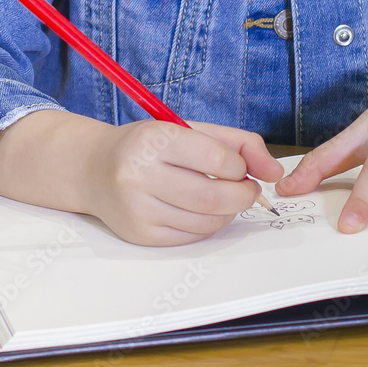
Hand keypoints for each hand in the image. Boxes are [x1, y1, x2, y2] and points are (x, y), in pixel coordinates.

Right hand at [80, 120, 283, 244]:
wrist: (92, 169)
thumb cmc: (146, 146)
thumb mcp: (187, 130)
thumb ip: (237, 143)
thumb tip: (275, 172)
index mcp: (153, 141)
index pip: (216, 160)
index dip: (239, 167)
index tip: (238, 167)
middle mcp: (139, 176)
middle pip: (213, 197)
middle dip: (243, 196)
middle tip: (247, 190)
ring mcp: (138, 209)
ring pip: (206, 222)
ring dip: (226, 212)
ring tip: (221, 198)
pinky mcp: (140, 234)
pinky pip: (190, 237)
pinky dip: (206, 225)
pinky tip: (199, 210)